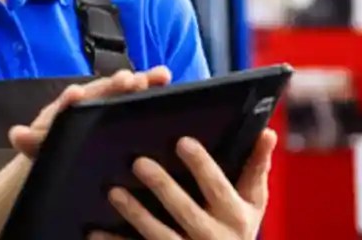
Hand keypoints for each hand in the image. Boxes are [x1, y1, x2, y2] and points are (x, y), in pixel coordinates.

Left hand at [9, 66, 171, 157]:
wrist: (57, 146)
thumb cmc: (48, 145)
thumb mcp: (37, 146)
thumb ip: (27, 140)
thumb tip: (15, 133)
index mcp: (63, 110)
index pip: (67, 103)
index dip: (72, 99)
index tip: (77, 93)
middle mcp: (83, 100)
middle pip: (99, 91)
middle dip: (113, 86)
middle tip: (130, 79)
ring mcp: (101, 101)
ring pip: (119, 89)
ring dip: (139, 81)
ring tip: (160, 75)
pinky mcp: (117, 107)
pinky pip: (134, 95)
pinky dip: (150, 85)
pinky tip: (166, 75)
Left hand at [88, 129, 276, 239]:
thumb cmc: (237, 228)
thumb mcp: (252, 202)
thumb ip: (255, 167)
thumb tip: (267, 132)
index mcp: (236, 217)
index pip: (219, 188)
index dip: (202, 166)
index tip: (182, 141)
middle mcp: (214, 238)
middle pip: (186, 211)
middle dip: (163, 187)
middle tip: (139, 162)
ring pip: (160, 235)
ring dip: (136, 214)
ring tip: (114, 192)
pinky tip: (94, 232)